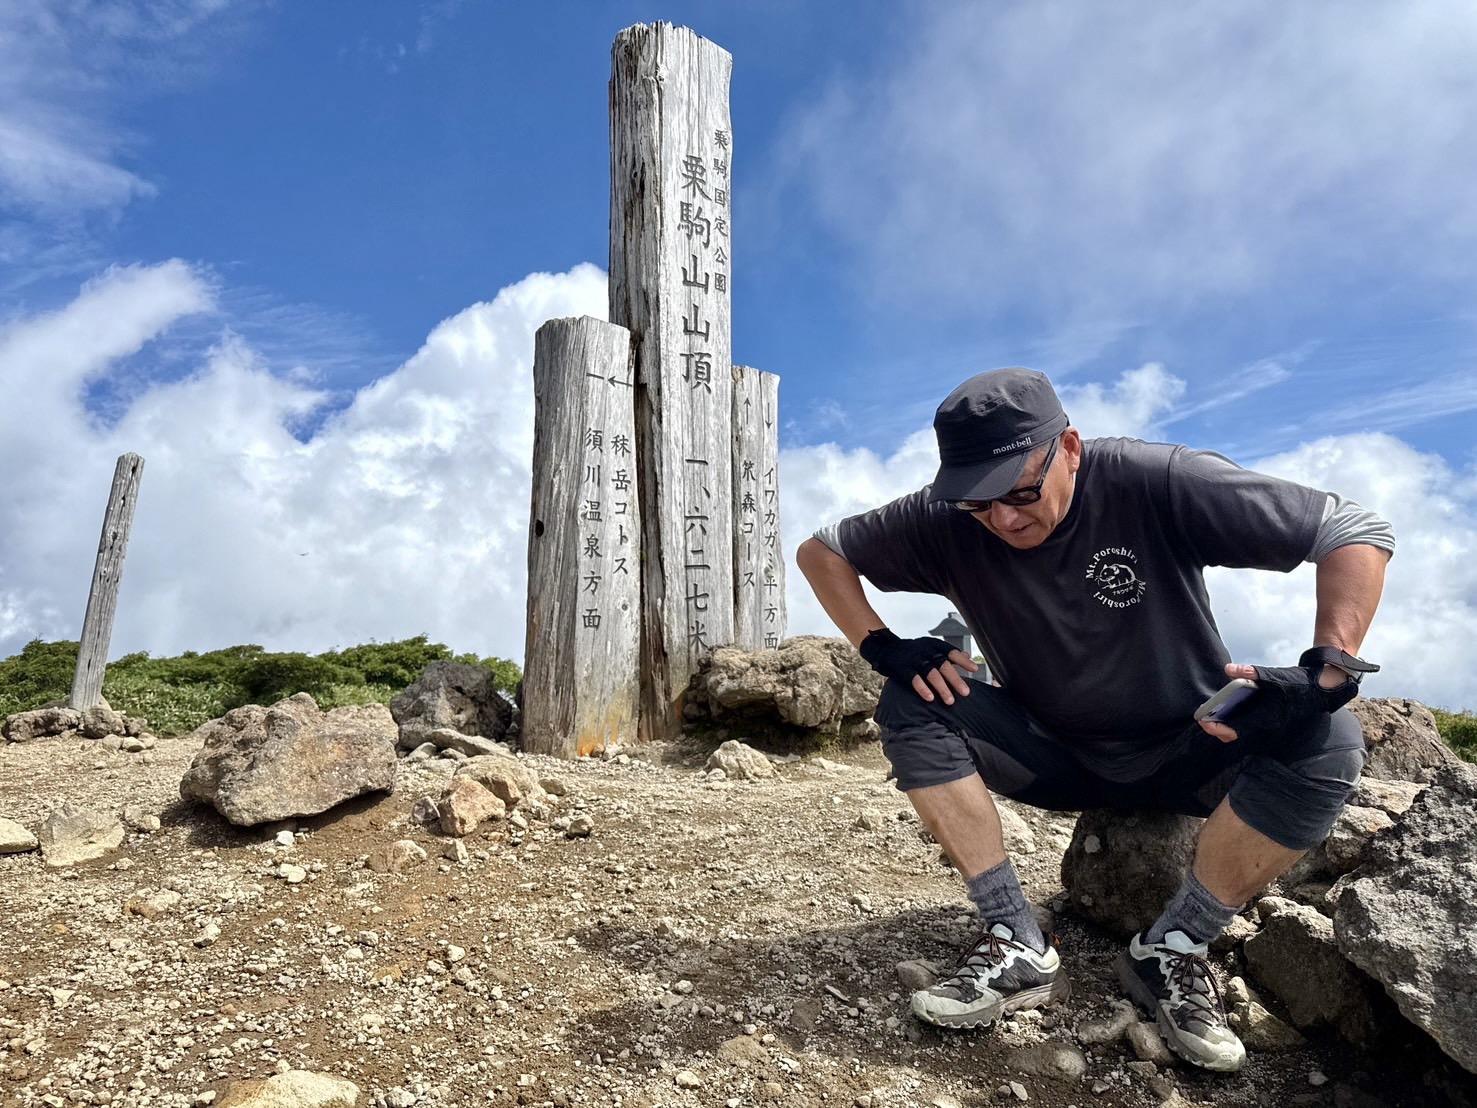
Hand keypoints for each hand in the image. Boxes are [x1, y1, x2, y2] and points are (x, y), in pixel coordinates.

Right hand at [857, 628, 979, 705]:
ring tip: (950, 701)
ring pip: (930, 673)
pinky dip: (922, 688)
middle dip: (955, 679)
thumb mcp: (930, 647)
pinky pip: (914, 679)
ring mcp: (913, 659)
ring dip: (942, 687)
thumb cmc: (913, 651)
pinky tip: (930, 698)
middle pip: (943, 664)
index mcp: (933, 645)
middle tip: (966, 692)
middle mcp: (925, 650)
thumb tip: (967, 655)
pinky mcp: (902, 668)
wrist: (885, 648)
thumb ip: (947, 653)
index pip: (951, 651)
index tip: (975, 669)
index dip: (963, 660)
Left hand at [1197, 655, 1355, 743]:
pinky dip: (1238, 723)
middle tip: (1204, 719)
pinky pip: (1252, 729)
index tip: (1203, 721)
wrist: (1322, 690)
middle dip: (1219, 729)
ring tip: (1214, 715)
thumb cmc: (1299, 683)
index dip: (1217, 728)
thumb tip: (1228, 669)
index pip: (1237, 730)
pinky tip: (1231, 711)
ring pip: (1244, 734)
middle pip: (1237, 736)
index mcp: (1266, 718)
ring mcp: (1271, 729)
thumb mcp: (1275, 676)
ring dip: (1227, 727)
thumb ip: (1251, 673)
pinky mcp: (1273, 725)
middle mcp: (1268, 728)